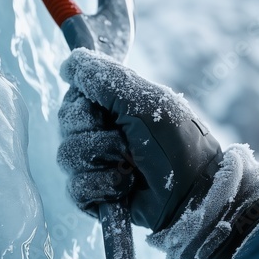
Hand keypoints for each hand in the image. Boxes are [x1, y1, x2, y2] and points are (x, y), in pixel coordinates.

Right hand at [57, 49, 258, 258]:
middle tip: (125, 140)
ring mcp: (95, 165)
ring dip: (101, 159)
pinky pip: (75, 188)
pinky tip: (125, 185)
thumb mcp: (144, 101)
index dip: (84, 103)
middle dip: (95, 133)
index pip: (73, 96)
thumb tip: (69, 63)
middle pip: (65, 124)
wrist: (193, 192)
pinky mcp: (93, 195)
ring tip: (130, 164)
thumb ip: (105, 77)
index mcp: (112, 107)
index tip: (105, 110)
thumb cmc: (177, 143)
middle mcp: (100, 133)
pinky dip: (102, 185)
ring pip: (66, 155)